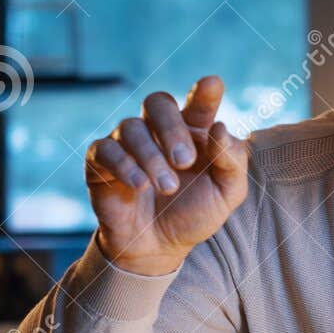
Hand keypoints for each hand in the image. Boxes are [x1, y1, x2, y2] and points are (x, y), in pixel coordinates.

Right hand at [85, 77, 248, 275]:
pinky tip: (140, 186)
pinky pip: (105, 149)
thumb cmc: (194, 214)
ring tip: (167, 187)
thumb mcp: (227, 195)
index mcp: (193, 132)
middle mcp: (158, 131)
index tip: (212, 84)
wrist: (159, 248)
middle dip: (172, 128)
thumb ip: (232, 162)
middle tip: (184, 161)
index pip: (197, 103)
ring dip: (151, 157)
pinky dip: (124, 165)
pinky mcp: (101, 162)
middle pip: (158, 103)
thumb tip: (221, 128)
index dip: (203, 92)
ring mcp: (128, 144)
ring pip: (131, 127)